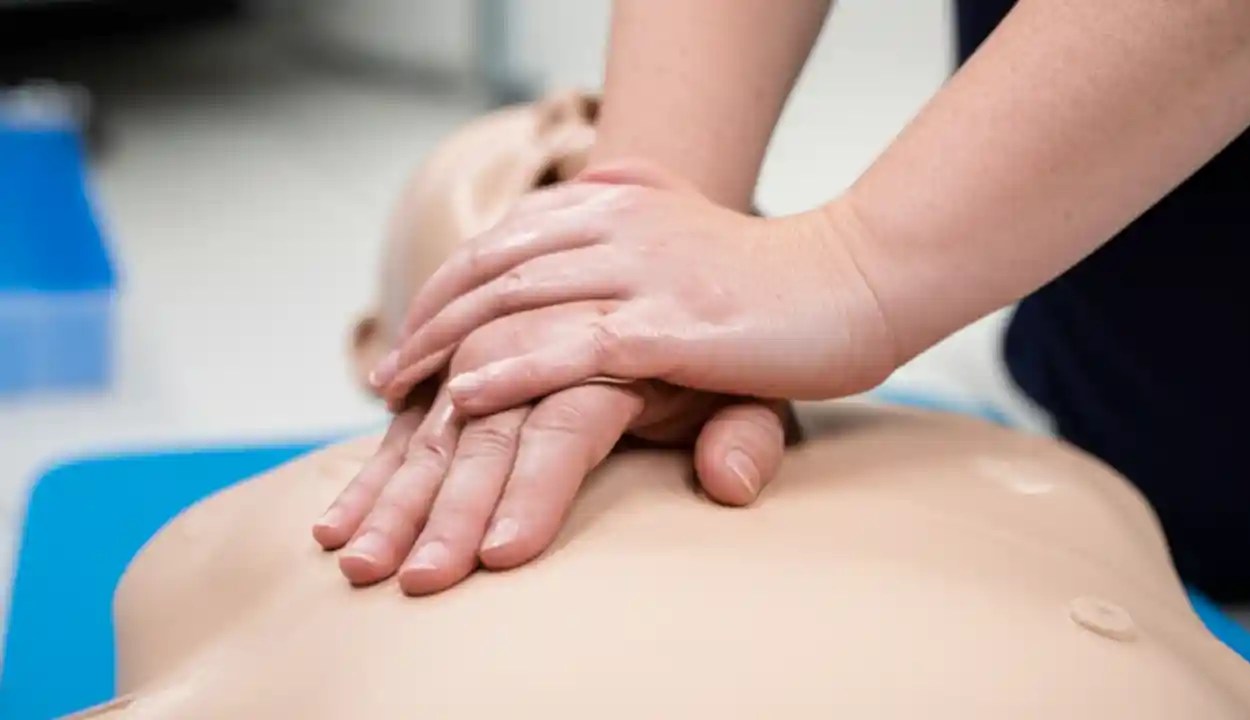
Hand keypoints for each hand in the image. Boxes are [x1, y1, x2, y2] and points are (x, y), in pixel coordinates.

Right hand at [314, 302, 793, 594]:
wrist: (735, 251)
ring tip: (343, 535)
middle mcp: (569, 310)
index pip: (561, 424)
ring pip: (445, 374)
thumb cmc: (743, 341)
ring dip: (391, 466)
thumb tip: (728, 483)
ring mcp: (534, 295)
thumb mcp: (763, 393)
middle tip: (387, 568)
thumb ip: (746, 439)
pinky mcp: (511, 285)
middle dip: (434, 496)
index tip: (493, 555)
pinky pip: (440, 344)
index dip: (528, 490)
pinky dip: (400, 400)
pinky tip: (365, 448)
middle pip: (483, 411)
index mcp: (631, 342)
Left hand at [371, 161, 897, 417]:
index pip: (505, 239)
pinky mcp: (674, 328)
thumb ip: (636, 197)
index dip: (445, 285)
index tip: (409, 330)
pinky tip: (466, 397)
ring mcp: (646, 275)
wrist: (861, 283)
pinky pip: (572, 348)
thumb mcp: (691, 219)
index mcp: (619, 201)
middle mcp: (621, 227)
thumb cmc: (774, 273)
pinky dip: (510, 371)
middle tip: (386, 372)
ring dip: (447, 350)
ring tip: (403, 393)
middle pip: (493, 270)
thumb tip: (586, 174)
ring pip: (518, 305)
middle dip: (429, 321)